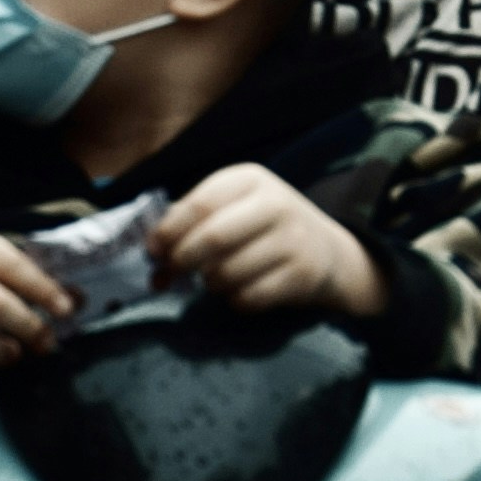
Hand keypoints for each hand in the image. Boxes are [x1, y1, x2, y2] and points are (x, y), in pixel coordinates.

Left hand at [150, 168, 387, 319]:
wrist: (328, 251)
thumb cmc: (264, 227)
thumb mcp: (236, 205)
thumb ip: (194, 219)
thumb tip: (152, 251)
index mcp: (250, 179)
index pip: (200, 204)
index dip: (168, 231)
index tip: (152, 251)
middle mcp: (275, 204)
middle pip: (213, 238)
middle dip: (181, 261)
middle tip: (168, 274)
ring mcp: (292, 241)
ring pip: (228, 273)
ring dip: (210, 283)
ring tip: (214, 278)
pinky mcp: (302, 276)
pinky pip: (249, 298)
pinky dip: (234, 300)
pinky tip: (239, 290)